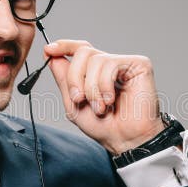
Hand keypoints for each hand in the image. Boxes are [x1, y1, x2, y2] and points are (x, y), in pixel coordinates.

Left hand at [43, 39, 165, 154]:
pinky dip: (104, 85)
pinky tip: (110, 100)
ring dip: (92, 88)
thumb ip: (63, 78)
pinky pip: (111, 64)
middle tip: (78, 99)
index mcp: (95, 72)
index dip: (64, 46)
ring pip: (95, 59)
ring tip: (99, 107)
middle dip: (75, 77)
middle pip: (83, 52)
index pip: (80, 50)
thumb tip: (51, 55)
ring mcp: (124, 64)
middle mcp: (110, 65)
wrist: (125, 140)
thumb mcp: (73, 102)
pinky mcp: (139, 65)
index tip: (49, 50)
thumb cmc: (104, 126)